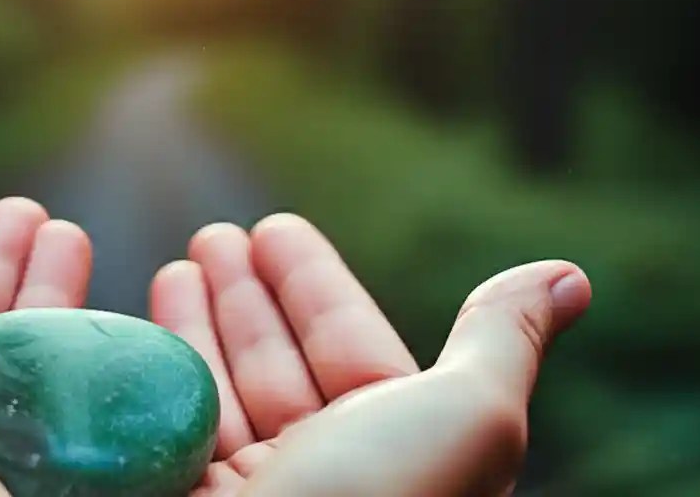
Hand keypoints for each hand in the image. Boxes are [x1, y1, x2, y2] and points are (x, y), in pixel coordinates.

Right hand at [150, 215, 590, 496]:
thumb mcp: (464, 419)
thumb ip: (498, 342)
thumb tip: (571, 275)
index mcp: (386, 453)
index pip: (345, 344)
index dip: (312, 282)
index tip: (274, 228)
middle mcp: (315, 477)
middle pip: (273, 364)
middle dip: (244, 295)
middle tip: (211, 236)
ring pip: (214, 390)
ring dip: (192, 321)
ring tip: (176, 263)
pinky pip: (159, 422)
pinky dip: (143, 365)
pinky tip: (127, 322)